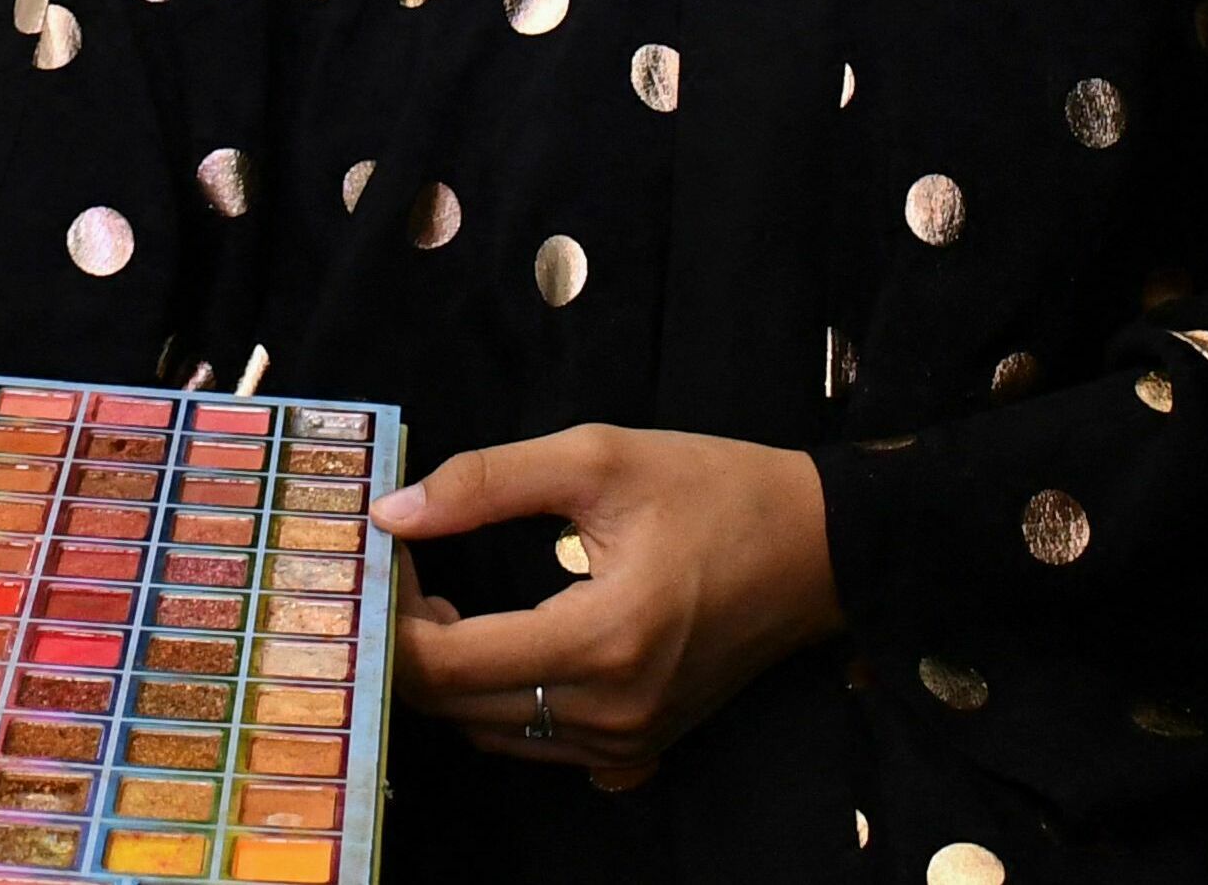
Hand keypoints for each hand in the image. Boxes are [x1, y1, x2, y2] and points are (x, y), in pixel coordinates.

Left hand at [378, 425, 841, 785]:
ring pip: (486, 730)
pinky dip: (496, 697)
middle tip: (409, 564)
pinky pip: (533, 740)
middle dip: (411, 638)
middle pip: (455, 706)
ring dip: (450, 671)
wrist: (819, 548)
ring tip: (443, 596)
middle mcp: (611, 712)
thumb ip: (486, 483)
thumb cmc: (716, 491)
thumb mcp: (600, 458)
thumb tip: (392, 513)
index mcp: (602, 641)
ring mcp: (627, 742)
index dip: (395, 613)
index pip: (447, 665)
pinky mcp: (639, 749)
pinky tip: (497, 639)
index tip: (387, 553)